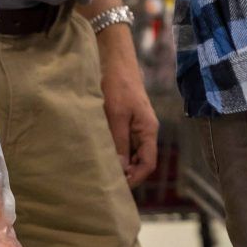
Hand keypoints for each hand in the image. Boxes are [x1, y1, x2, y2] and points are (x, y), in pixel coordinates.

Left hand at [98, 47, 161, 186]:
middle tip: (104, 180)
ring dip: (118, 162)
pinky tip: (99, 152)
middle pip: (139, 161)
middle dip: (125, 173)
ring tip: (100, 168)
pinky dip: (113, 150)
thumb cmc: (118, 85)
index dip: (135, 178)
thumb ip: (119, 142)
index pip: (148, 164)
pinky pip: (122, 142)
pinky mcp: (125, 120)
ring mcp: (135, 126)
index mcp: (148, 131)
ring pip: (130, 152)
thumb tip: (120, 168)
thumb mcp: (116, 115)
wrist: (115, 60)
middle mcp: (145, 131)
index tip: (117, 186)